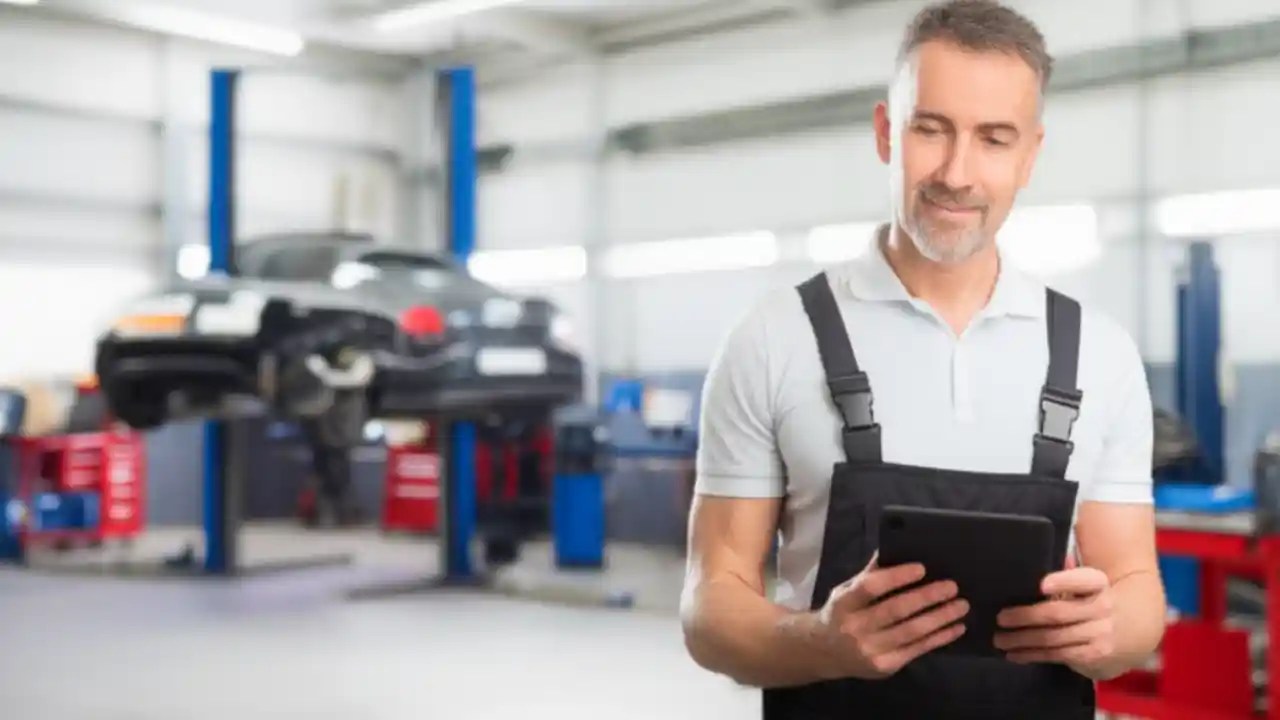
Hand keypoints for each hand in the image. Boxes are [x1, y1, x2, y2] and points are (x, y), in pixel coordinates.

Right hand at [815, 553, 969, 679]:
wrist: (825, 652)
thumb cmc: (841, 613)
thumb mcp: (846, 591)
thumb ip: (870, 574)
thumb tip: (896, 546)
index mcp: (844, 603)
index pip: (870, 587)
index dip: (896, 577)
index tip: (922, 568)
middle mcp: (855, 627)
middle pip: (895, 610)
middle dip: (927, 597)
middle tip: (952, 586)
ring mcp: (870, 650)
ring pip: (911, 632)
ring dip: (940, 618)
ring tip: (961, 606)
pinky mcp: (885, 666)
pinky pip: (917, 650)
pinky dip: (940, 638)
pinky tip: (956, 627)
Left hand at [993, 556, 1116, 674]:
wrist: (1137, 628)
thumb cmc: (1097, 600)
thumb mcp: (1090, 584)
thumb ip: (1066, 579)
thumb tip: (1028, 579)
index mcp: (1099, 583)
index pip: (1084, 580)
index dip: (1063, 582)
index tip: (1042, 585)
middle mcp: (1102, 608)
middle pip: (1058, 613)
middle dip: (1025, 617)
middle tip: (1000, 618)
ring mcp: (1100, 634)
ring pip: (1053, 638)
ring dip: (1023, 640)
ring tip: (999, 640)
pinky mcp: (1094, 656)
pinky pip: (1058, 655)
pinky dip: (1033, 655)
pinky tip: (1015, 654)